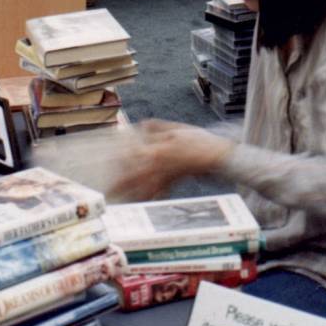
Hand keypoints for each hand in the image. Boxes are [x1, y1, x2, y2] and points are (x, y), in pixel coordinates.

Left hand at [108, 120, 232, 200]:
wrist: (216, 156)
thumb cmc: (197, 140)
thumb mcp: (176, 129)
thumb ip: (156, 127)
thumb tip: (141, 124)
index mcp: (157, 150)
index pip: (133, 156)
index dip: (120, 160)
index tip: (108, 164)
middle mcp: (159, 166)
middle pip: (135, 177)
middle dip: (121, 184)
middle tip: (109, 191)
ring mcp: (166, 176)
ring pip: (145, 187)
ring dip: (133, 194)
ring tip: (122, 200)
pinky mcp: (174, 182)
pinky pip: (159, 192)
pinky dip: (150, 197)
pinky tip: (143, 201)